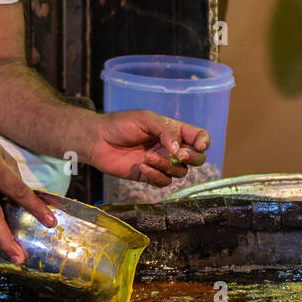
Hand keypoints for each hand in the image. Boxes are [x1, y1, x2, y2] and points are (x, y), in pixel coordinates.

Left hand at [87, 110, 209, 185]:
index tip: (198, 145)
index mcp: (174, 130)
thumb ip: (166, 132)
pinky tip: (142, 167)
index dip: (204, 142)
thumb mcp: (145, 119)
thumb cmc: (121, 124)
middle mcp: (171, 148)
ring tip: (148, 156)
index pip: (199, 137)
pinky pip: (164, 182)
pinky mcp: (149, 176)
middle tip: (179, 155)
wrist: (98, 139)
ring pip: (180, 172)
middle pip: (197, 159)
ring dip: (167, 165)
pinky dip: (156, 176)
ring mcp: (162, 163)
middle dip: (192, 158)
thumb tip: (179, 151)